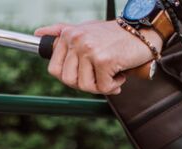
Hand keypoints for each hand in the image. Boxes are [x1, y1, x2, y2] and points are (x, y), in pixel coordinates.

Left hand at [34, 20, 162, 94]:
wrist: (142, 32)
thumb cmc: (115, 34)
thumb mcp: (85, 28)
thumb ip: (61, 31)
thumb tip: (38, 33)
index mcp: (69, 35)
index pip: (55, 70)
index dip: (71, 77)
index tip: (85, 73)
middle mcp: (76, 40)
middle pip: (68, 80)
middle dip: (86, 83)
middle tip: (100, 76)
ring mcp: (89, 50)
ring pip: (84, 86)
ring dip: (100, 86)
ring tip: (111, 74)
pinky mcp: (104, 60)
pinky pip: (102, 87)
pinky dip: (113, 86)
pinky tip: (119, 74)